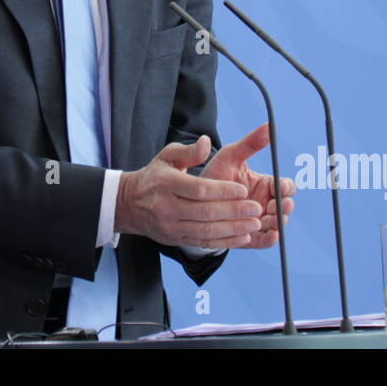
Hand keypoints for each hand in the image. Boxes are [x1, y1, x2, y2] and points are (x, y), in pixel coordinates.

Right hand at [116, 136, 263, 248]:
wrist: (130, 204)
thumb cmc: (155, 177)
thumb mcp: (167, 157)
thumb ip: (189, 151)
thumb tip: (207, 142)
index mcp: (166, 184)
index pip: (198, 189)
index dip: (222, 190)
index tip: (243, 189)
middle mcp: (167, 207)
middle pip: (204, 212)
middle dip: (233, 211)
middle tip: (256, 208)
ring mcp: (171, 226)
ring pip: (206, 231)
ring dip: (233, 229)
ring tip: (255, 223)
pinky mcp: (176, 239)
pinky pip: (203, 243)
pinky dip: (225, 242)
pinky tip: (242, 237)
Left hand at [199, 123, 294, 249]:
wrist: (193, 200)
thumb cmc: (215, 175)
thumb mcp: (231, 156)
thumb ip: (250, 143)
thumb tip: (268, 126)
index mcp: (266, 184)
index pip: (285, 186)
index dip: (286, 188)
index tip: (280, 188)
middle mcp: (265, 203)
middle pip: (284, 207)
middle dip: (284, 207)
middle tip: (276, 206)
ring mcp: (259, 220)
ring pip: (277, 224)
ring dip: (277, 222)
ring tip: (268, 219)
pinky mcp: (250, 236)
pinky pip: (264, 240)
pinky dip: (270, 239)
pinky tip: (270, 235)